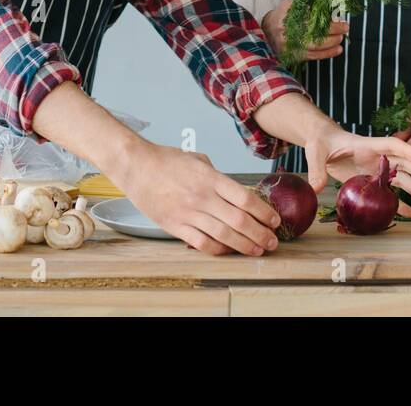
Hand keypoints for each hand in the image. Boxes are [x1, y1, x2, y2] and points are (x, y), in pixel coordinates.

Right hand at [114, 142, 280, 255]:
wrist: (136, 166)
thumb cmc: (165, 160)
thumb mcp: (198, 160)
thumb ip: (217, 176)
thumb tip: (234, 190)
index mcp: (210, 178)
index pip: (245, 198)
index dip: (263, 212)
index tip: (274, 220)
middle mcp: (202, 197)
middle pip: (239, 220)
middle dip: (260, 234)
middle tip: (273, 242)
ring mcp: (188, 213)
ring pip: (224, 235)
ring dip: (245, 245)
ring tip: (258, 250)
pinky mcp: (175, 226)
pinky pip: (202, 243)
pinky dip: (219, 250)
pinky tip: (229, 251)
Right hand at [260, 0, 348, 60]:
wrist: (266, 34)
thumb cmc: (281, 17)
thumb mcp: (289, 5)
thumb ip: (304, 2)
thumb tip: (324, 1)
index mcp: (286, 17)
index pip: (309, 18)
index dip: (325, 19)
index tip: (336, 17)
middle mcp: (288, 33)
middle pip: (313, 32)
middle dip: (332, 31)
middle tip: (344, 27)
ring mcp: (291, 46)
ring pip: (314, 46)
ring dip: (331, 43)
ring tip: (342, 38)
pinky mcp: (295, 56)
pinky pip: (313, 56)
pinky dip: (327, 54)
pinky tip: (338, 49)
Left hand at [303, 125, 410, 218]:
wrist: (322, 144)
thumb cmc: (321, 142)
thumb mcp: (315, 151)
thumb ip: (316, 168)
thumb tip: (315, 188)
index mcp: (367, 144)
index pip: (391, 144)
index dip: (407, 150)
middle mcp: (376, 156)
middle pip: (402, 162)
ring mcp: (376, 169)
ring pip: (400, 178)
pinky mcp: (372, 181)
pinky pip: (389, 192)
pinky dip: (399, 202)